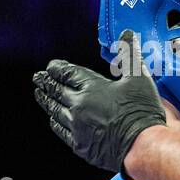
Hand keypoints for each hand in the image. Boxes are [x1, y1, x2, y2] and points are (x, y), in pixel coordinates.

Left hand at [32, 30, 166, 173]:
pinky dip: (55, 122)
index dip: (58, 68)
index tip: (51, 66)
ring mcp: (77, 126)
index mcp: (91, 88)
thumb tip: (127, 34)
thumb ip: (130, 55)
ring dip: (46, 101)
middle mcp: (78, 106)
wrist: (141, 145)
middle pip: (56, 91)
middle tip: (37, 78)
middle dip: (46, 83)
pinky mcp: (81, 145)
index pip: (68, 73)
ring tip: (40, 95)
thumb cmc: (142, 111)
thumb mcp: (140, 78)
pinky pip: (61, 131)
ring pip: (55, 110)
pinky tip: (54, 120)